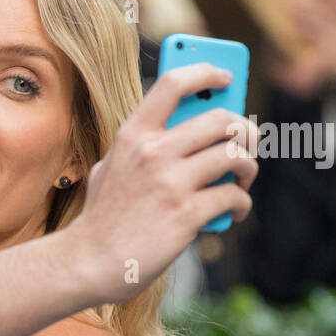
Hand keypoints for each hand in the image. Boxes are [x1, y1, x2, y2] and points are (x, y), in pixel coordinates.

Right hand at [70, 63, 258, 298]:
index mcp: (132, 135)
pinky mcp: (186, 214)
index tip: (226, 77)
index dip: (207, 72)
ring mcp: (170, 182)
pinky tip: (234, 213)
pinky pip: (233, 196)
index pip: (173, 83)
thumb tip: (186, 134)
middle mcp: (153, 152)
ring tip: (243, 180)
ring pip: (235, 155)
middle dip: (245, 130)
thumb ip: (140, 147)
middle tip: (248, 142)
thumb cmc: (102, 219)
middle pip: (221, 118)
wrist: (87, 262)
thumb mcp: (111, 168)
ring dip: (249, 167)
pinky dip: (241, 204)